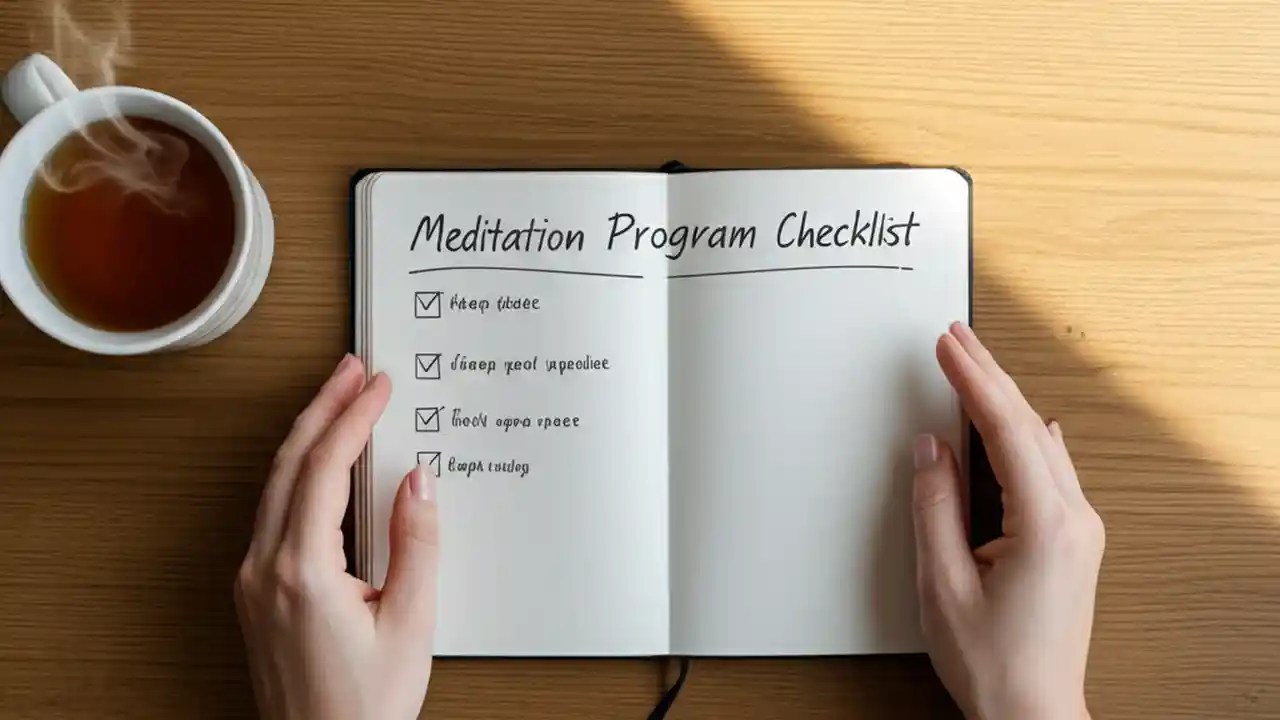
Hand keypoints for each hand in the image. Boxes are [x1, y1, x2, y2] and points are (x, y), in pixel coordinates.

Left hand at [235, 355, 439, 719]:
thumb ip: (417, 545)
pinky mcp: (258, 595)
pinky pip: (273, 512)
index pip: (324, 468)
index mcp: (301, 571)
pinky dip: (300, 474)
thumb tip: (419, 481)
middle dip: (321, 408)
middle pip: (289, 464)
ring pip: (275, 485)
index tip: (377, 385)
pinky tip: (322, 465)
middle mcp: (265, 570)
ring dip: (307, 437)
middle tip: (351, 371)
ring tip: (338, 402)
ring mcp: (254, 582)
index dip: (352, 418)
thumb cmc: (363, 709)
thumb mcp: (411, 625)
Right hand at [913, 323, 1104, 719]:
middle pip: (1029, 425)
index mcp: (1045, 525)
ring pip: (1041, 442)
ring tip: (970, 368)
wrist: (1033, 712)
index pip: (1007, 429)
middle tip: (956, 337)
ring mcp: (1080, 528)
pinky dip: (1020, 434)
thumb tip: (931, 450)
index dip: (974, 380)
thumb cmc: (992, 662)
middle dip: (989, 376)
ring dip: (1004, 402)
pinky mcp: (1074, 539)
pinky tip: (1011, 422)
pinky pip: (1049, 467)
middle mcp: (1074, 519)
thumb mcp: (941, 584)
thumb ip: (934, 508)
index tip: (948, 345)